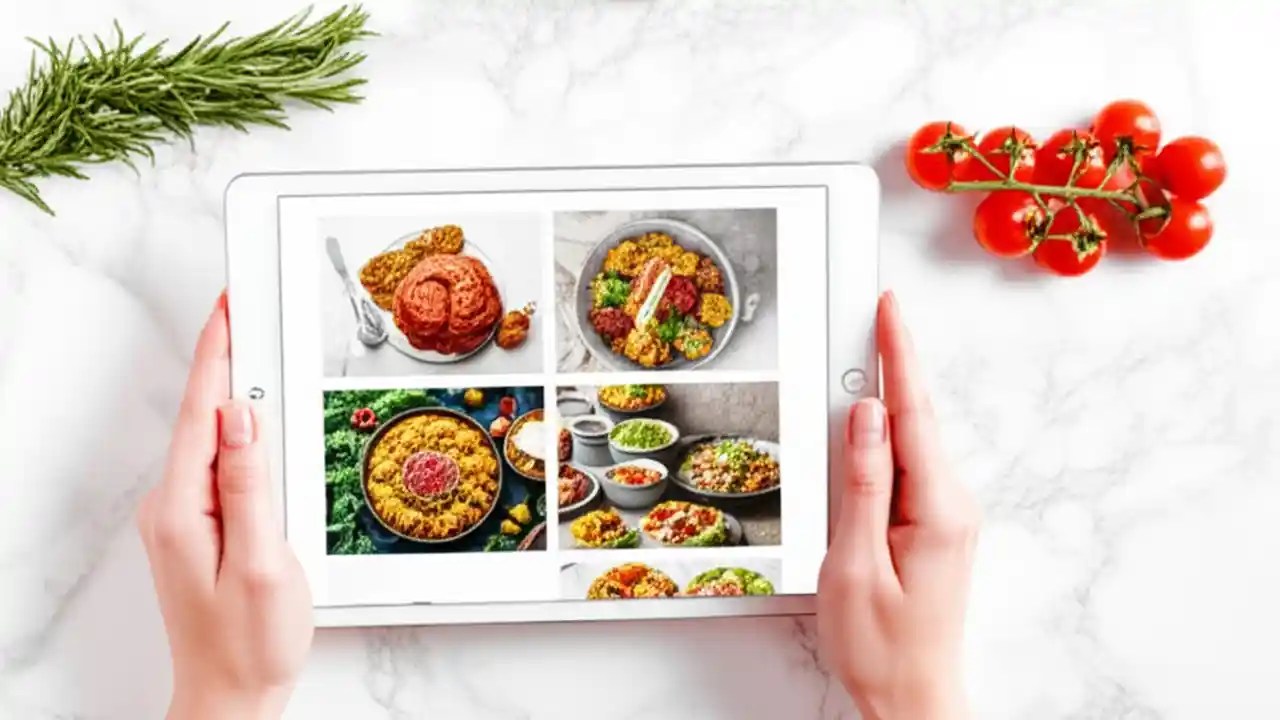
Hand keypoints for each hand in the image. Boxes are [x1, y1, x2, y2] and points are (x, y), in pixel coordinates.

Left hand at [136, 293, 312, 719]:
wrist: (231, 694)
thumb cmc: (250, 641)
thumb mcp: (263, 562)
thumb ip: (250, 484)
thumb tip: (241, 416)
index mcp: (183, 509)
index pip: (204, 412)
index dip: (218, 353)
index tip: (229, 307)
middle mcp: (173, 507)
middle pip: (204, 417)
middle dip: (227, 361)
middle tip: (250, 313)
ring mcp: (184, 517)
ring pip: (212, 439)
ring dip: (235, 396)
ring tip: (261, 355)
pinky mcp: (201, 527)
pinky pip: (219, 466)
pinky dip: (239, 437)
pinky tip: (258, 426)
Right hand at [818, 292, 980, 719]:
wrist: (912, 697)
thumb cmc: (882, 645)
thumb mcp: (853, 564)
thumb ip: (862, 483)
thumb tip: (866, 416)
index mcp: (938, 510)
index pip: (915, 413)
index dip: (900, 354)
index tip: (889, 308)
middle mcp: (953, 505)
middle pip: (918, 417)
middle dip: (893, 362)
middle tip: (868, 315)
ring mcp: (947, 514)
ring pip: (912, 439)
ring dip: (889, 398)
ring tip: (859, 360)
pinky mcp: (934, 524)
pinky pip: (909, 465)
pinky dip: (888, 436)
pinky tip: (869, 425)